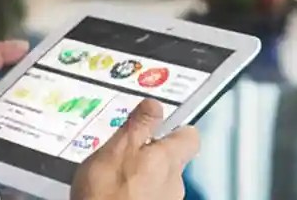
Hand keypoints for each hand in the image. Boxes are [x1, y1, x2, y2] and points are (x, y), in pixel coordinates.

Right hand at [70, 99, 199, 199]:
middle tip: (126, 149)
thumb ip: (139, 125)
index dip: (175, 127)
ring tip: (116, 174)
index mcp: (169, 159)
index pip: (190, 136)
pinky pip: (150, 196)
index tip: (156, 123)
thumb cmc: (107, 193)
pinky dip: (137, 192)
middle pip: (173, 159)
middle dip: (152, 152)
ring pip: (160, 179)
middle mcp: (175, 182)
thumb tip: (154, 105)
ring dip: (142, 174)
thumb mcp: (117, 148)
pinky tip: (117, 193)